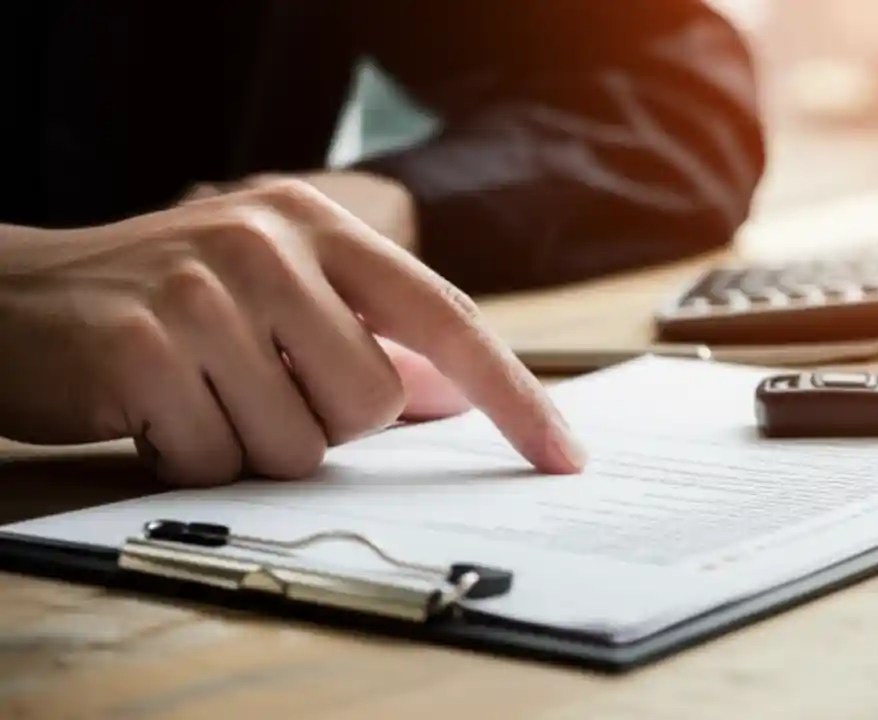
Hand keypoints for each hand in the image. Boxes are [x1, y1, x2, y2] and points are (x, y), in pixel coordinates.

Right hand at [0, 180, 585, 484]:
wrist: (18, 295)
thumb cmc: (172, 301)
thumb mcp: (278, 295)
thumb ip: (369, 339)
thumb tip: (453, 396)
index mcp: (320, 227)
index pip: (448, 319)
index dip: (514, 395)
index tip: (563, 453)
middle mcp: (267, 244)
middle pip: (371, 402)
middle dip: (322, 422)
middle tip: (256, 385)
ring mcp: (200, 293)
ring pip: (298, 444)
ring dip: (253, 444)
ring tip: (202, 392)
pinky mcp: (139, 350)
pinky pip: (216, 460)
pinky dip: (191, 455)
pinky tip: (154, 407)